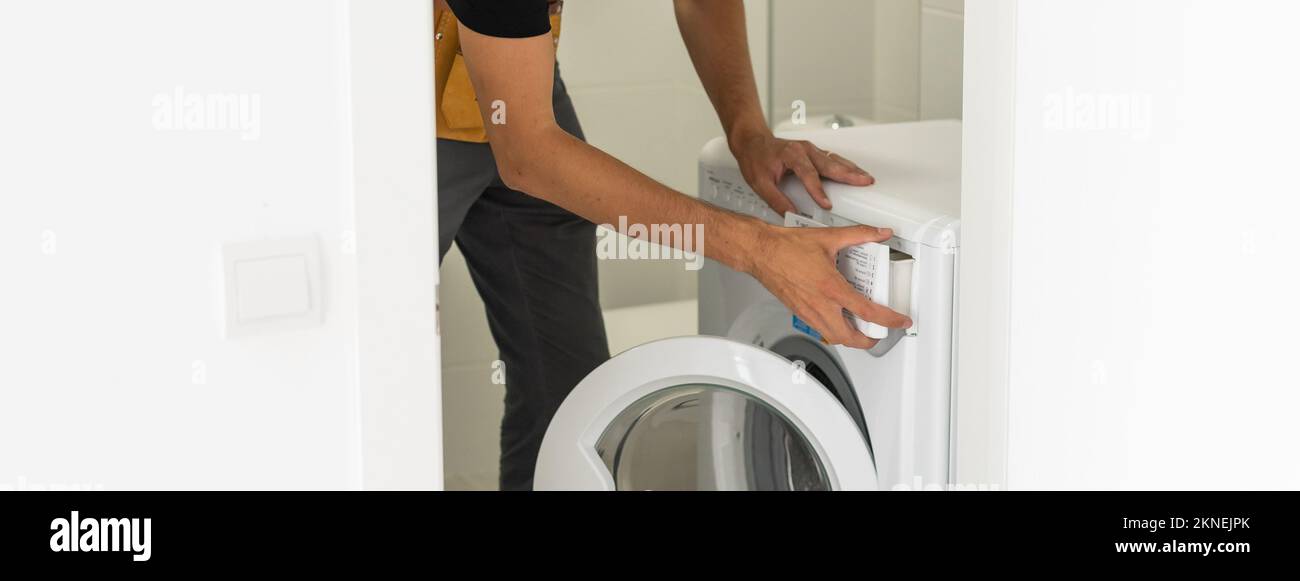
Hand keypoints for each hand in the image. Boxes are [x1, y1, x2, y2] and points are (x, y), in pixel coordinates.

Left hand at [729, 130, 874, 214]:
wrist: (752, 142)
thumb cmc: (755, 159)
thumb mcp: (760, 184)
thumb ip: (776, 200)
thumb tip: (791, 215)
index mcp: (791, 155)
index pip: (808, 174)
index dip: (818, 190)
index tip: (826, 204)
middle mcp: (803, 149)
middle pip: (829, 163)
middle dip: (849, 174)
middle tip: (865, 182)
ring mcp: (810, 149)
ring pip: (834, 159)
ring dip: (851, 169)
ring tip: (866, 178)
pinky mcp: (813, 152)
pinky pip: (832, 158)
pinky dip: (845, 165)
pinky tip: (854, 172)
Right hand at [743, 222, 911, 348]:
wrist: (761, 252)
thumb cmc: (786, 247)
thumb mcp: (829, 237)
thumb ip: (859, 234)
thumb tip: (879, 233)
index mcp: (831, 288)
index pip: (867, 312)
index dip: (889, 320)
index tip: (900, 321)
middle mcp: (820, 305)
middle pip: (849, 338)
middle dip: (867, 340)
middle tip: (878, 332)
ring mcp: (808, 311)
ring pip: (833, 338)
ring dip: (849, 338)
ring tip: (859, 328)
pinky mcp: (798, 312)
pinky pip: (820, 329)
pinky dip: (833, 330)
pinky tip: (836, 317)